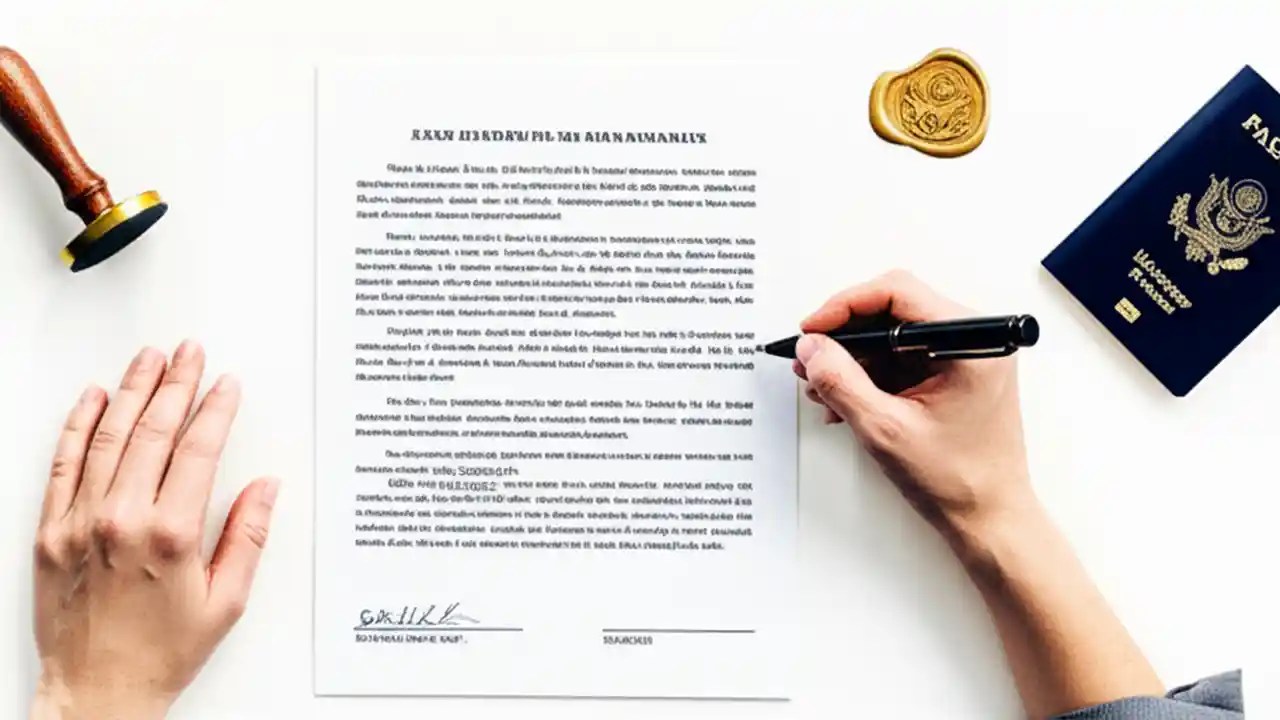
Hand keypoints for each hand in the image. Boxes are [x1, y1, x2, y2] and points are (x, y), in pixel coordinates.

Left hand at [30, 342, 278, 719]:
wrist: (97, 692)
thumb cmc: (160, 653)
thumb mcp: (226, 601)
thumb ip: (247, 537)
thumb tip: (264, 489)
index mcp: (171, 535)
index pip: (198, 450)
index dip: (215, 409)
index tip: (226, 386)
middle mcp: (123, 521)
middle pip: (152, 431)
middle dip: (176, 384)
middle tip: (189, 353)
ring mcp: (81, 523)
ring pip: (108, 437)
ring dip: (131, 391)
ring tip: (148, 360)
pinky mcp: (50, 532)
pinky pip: (63, 464)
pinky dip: (78, 426)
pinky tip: (93, 400)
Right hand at [794, 270, 1032, 545]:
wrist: (989, 520)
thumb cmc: (959, 480)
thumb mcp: (885, 429)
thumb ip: (842, 382)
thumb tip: (812, 348)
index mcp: (971, 343)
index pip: (897, 293)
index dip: (845, 306)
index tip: (813, 329)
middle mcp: (973, 340)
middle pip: (892, 311)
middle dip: (845, 336)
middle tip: (810, 359)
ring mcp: (964, 358)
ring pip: (892, 337)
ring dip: (852, 359)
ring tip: (821, 386)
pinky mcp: (952, 376)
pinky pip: (901, 360)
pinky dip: (869, 376)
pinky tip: (844, 400)